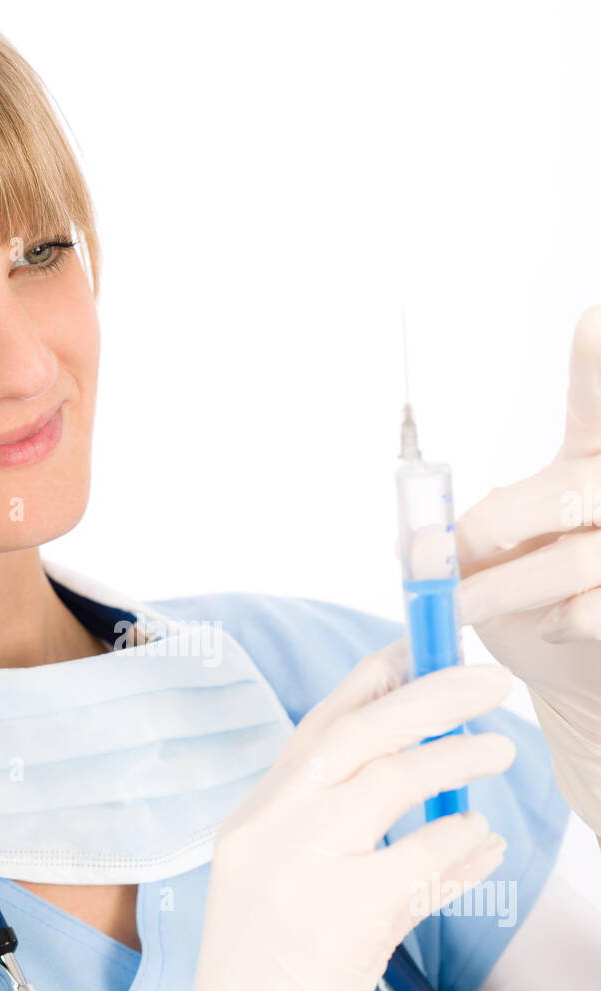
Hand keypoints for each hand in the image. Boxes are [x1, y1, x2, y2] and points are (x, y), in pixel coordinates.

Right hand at [177, 638, 515, 990]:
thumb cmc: (264, 987)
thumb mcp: (279, 891)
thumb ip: (332, 833)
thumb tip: (423, 782)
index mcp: (250, 820)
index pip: (316, 728)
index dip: (371, 680)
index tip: (415, 648)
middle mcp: (267, 833)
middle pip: (359, 733)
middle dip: (431, 695)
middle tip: (486, 682)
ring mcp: (301, 873)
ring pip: (396, 779)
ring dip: (459, 759)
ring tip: (500, 752)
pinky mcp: (343, 920)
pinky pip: (426, 857)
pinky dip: (466, 845)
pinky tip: (486, 845)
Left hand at [456, 307, 600, 837]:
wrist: (577, 671)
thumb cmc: (530, 601)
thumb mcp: (486, 560)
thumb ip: (457, 538)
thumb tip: (408, 541)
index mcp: (586, 461)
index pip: (596, 404)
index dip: (595, 363)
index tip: (590, 319)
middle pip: (569, 491)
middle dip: (493, 529)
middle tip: (445, 563)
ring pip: (574, 559)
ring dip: (503, 589)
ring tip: (465, 608)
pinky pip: (589, 608)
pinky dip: (552, 621)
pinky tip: (548, 625)